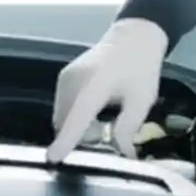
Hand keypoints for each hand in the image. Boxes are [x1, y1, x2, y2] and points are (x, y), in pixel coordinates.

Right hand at [47, 19, 168, 164]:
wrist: (133, 37)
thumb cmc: (141, 68)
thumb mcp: (142, 100)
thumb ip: (128, 127)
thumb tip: (121, 153)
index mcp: (96, 83)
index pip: (78, 116)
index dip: (67, 139)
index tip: (53, 157)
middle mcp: (74, 79)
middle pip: (66, 122)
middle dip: (81, 136)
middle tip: (106, 133)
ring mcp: (65, 78)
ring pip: (62, 117)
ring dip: (78, 128)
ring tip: (102, 120)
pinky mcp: (63, 78)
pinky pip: (63, 109)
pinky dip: (75, 117)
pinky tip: (94, 111)